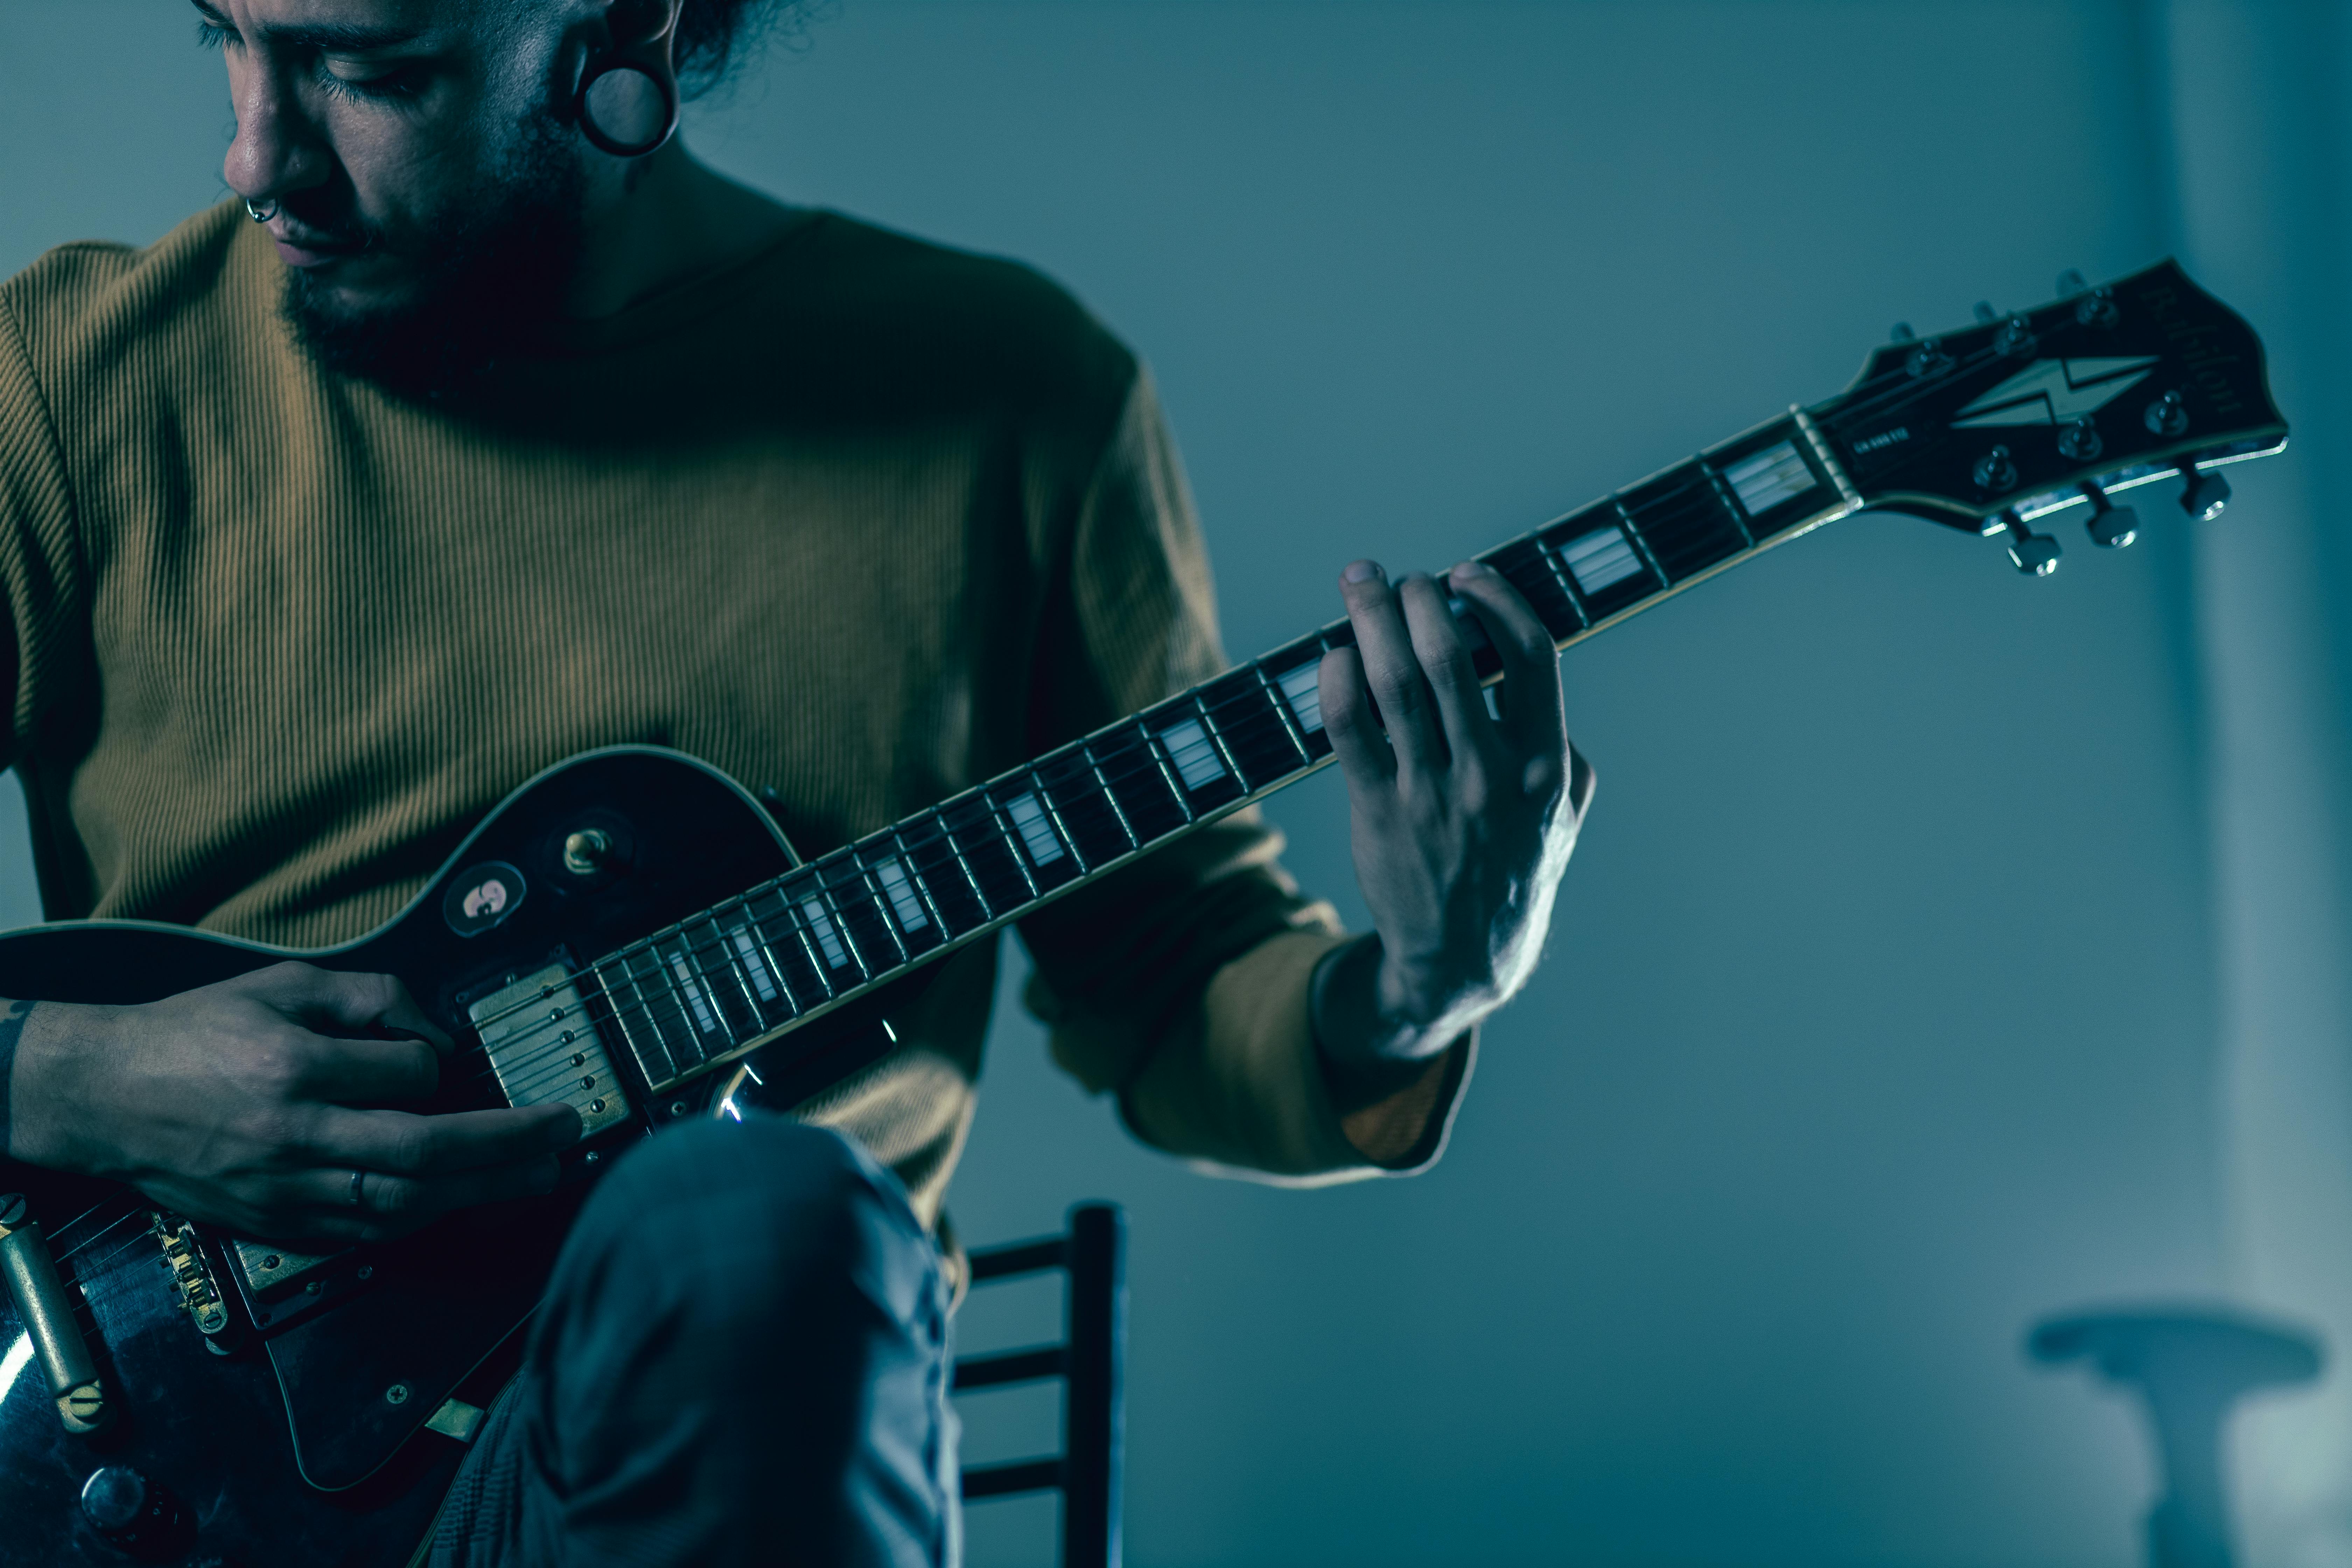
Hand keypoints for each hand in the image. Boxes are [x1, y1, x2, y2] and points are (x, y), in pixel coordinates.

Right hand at [8, 962, 579, 1245]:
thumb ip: (366, 998)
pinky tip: (468, 1206)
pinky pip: (367, 1232)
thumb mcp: (279, 986)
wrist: (105, 1097)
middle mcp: (292, 1136)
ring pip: (403, 1203)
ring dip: (480, 1193)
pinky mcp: (277, 1224)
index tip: (447, 1060)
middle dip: (505, 1147)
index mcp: (292, 1069)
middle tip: (563, 1135)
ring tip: (537, 1176)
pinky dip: (425, 1220)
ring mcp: (284, 1190)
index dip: (440, 1066)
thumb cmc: (194, 1035)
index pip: (406, 1076)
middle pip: (422, 1153)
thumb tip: (435, 1033)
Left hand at [1314, 558, 1593, 1080]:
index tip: (1466, 575)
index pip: (1532, 656)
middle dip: (1419, 598)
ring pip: (1394, 683)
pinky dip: (1337, 679)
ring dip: (1372, 618)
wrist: (1464, 956)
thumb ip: (1558, 746)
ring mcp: (1431, 794)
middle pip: (1449, 656)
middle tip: (1401, 577)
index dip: (1497, 599)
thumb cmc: (1515, 867)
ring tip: (1360, 581)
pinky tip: (1335, 653)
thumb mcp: (1562, 814)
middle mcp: (1490, 775)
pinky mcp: (1379, 811)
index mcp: (1545, 765)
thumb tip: (1528, 677)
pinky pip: (1349, 729)